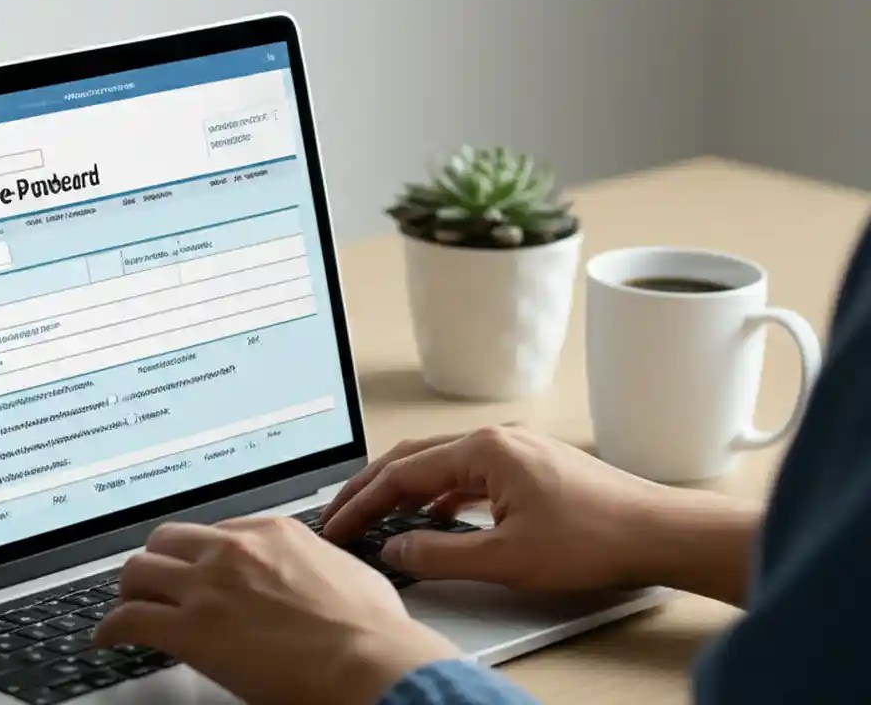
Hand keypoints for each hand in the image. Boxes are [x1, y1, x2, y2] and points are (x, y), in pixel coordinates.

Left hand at [94, 516, 458, 704]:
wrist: (367, 660)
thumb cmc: (370, 627)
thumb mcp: (344, 569)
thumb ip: (314, 563)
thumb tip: (314, 574)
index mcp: (273, 532)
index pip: (215, 531)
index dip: (200, 554)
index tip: (195, 569)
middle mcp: (234, 550)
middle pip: (167, 540)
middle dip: (157, 562)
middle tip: (153, 583)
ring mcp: (208, 587)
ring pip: (139, 571)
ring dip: (131, 590)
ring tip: (127, 606)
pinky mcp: (190, 630)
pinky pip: (129, 619)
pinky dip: (113, 628)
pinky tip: (110, 638)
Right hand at [321, 425, 758, 599]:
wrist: (658, 533)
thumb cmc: (595, 538)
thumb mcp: (504, 558)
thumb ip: (438, 554)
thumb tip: (395, 548)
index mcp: (484, 449)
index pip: (401, 473)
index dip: (361, 502)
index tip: (337, 524)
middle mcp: (497, 439)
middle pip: (414, 459)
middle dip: (373, 489)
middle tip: (342, 516)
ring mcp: (516, 449)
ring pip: (441, 465)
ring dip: (406, 491)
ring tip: (379, 519)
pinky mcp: (531, 466)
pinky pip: (469, 474)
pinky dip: (440, 495)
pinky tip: (436, 518)